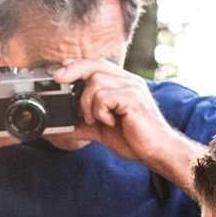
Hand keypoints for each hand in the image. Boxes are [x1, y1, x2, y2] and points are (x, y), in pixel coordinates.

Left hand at [53, 60, 197, 181]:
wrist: (157, 152)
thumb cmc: (135, 140)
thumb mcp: (102, 131)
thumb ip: (84, 125)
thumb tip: (63, 127)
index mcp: (122, 84)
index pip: (97, 65)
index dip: (77, 64)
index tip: (60, 71)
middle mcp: (128, 81)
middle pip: (94, 64)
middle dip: (72, 70)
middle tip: (58, 80)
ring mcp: (131, 87)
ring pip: (95, 82)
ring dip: (88, 104)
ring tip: (97, 120)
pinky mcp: (132, 97)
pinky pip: (104, 97)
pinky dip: (100, 111)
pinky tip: (111, 122)